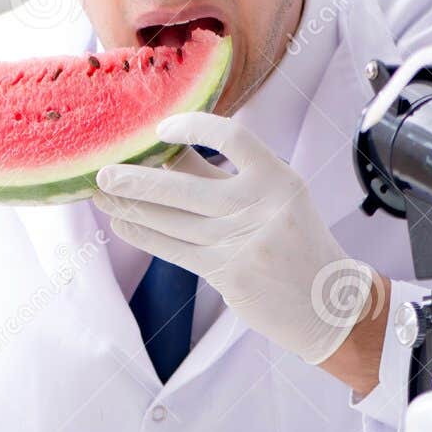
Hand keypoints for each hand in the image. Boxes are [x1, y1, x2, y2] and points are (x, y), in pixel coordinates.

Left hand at [93, 112, 378, 366]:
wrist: (330, 304)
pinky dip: (142, 235)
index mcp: (280, 178)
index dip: (193, 127)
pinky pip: (173, 249)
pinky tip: (122, 223)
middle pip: (184, 186)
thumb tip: (167, 150)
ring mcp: (245, 242)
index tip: (161, 128)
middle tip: (102, 171)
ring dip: (130, 207)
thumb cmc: (296, 244)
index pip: (233, 137)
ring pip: (171, 220)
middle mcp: (263, 207)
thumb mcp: (277, 199)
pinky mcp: (229, 273)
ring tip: (101, 196)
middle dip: (136, 179)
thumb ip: (227, 177)